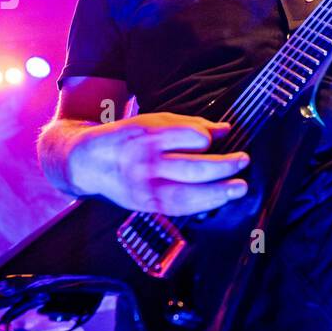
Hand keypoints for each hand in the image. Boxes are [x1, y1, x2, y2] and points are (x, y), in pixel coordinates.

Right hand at [68, 112, 250, 215]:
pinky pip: (179, 208)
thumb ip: (190, 125)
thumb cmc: (128, 138)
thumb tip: (226, 130)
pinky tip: (219, 200)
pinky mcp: (146, 205)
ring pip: (188, 194)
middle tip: (243, 160)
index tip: (212, 138)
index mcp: (147, 136)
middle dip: (223, 167)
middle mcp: (145, 164)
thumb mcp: (154, 122)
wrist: (88, 161)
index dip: (206, 138)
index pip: (187, 136)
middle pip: (192, 168)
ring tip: (240, 188)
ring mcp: (145, 188)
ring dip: (219, 193)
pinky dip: (202, 204)